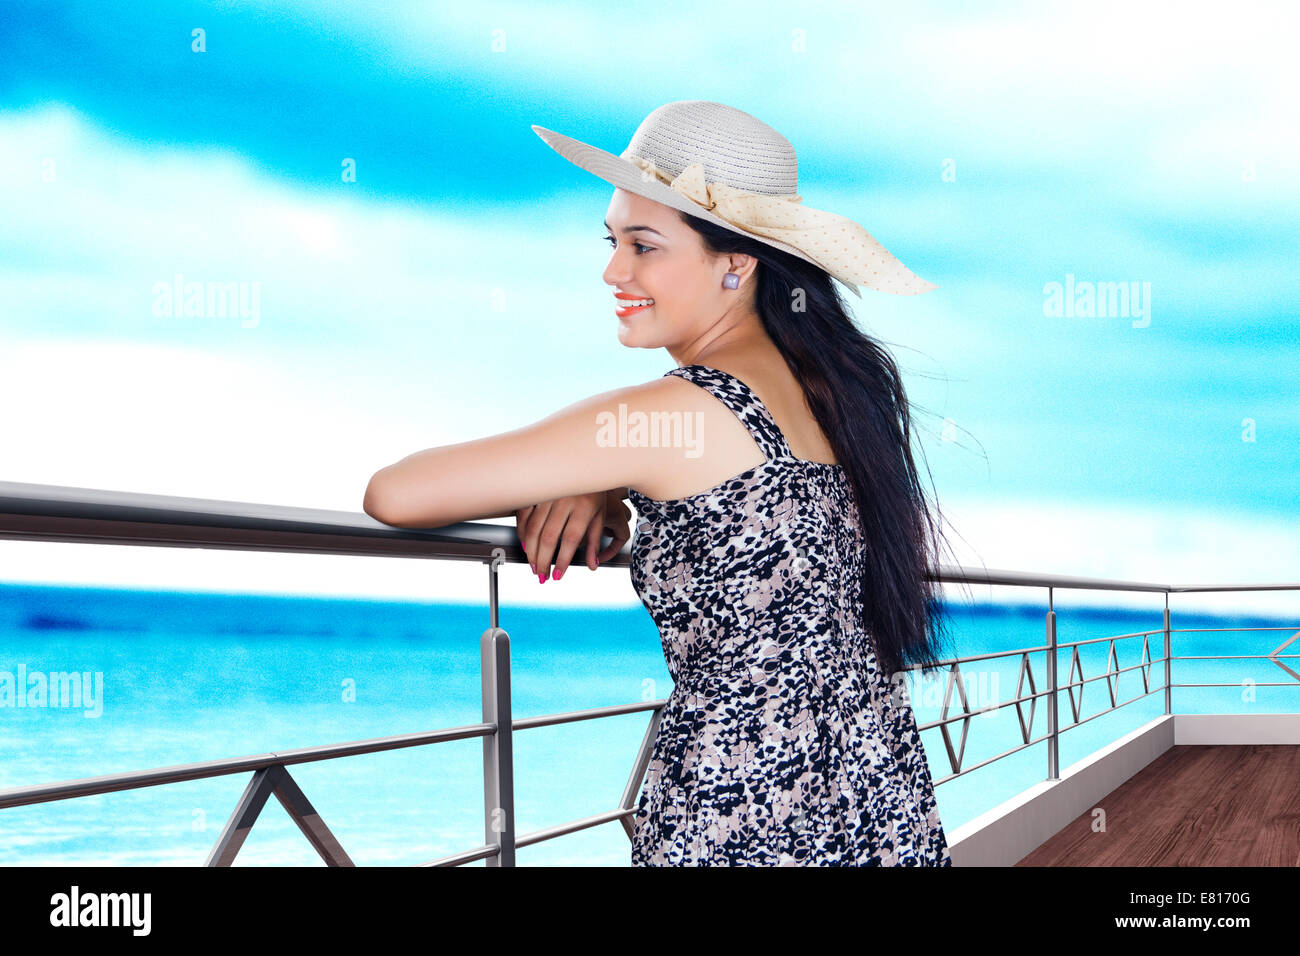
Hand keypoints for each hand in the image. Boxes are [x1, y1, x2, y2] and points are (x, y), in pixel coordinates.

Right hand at [515, 490, 631, 582]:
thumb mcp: (600, 516)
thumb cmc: (594, 493)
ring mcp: (549, 494)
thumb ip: (594, 541)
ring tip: (533, 565)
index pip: (571, 539)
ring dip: (531, 550)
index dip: (563, 560)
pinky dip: (523, 531)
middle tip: (542, 575)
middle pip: (549, 536)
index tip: (558, 575)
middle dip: (543, 560)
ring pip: (534, 527)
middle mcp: (565, 501)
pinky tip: (525, 544)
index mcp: (584, 508)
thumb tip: (592, 565)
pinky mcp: (539, 490)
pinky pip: (525, 513)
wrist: (584, 464)